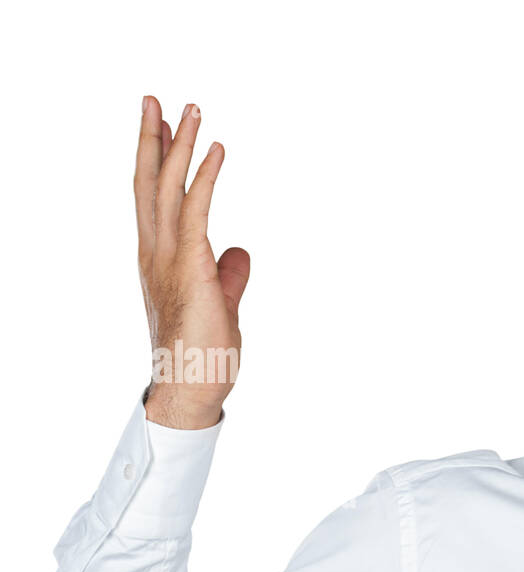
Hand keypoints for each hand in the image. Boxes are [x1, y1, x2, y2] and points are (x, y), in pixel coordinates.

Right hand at [136, 96, 248, 428]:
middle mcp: (155, 251)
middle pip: (148, 183)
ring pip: (168, 187)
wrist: (191, 384)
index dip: (154, 161)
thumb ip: (229, 275)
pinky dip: (206, 176)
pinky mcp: (190, 265)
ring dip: (180, 145)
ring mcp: (168, 257)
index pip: (151, 198)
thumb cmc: (203, 352)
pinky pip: (196, 210)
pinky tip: (217, 149)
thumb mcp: (221, 302)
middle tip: (155, 99)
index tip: (159, 127)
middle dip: (152, 139)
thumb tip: (240, 253)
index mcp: (158, 258)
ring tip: (191, 108)